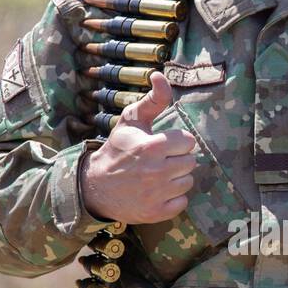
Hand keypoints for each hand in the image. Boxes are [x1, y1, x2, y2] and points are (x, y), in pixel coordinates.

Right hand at [79, 70, 197, 223]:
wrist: (96, 186)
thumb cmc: (117, 149)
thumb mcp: (131, 121)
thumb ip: (152, 99)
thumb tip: (160, 75)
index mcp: (152, 146)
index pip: (188, 142)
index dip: (177, 142)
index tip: (163, 144)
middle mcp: (156, 171)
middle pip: (191, 162)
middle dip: (178, 159)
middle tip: (160, 161)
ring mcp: (157, 194)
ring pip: (187, 182)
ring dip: (176, 178)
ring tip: (158, 175)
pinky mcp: (156, 212)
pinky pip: (182, 202)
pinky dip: (173, 198)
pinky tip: (158, 191)